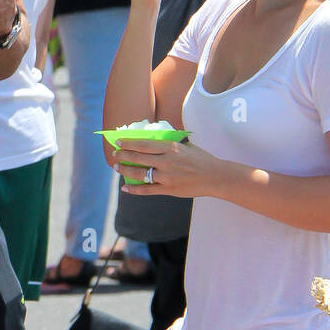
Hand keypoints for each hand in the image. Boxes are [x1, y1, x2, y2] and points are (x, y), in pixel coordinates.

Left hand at [113, 137, 227, 198]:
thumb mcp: (186, 145)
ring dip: (125, 170)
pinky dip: (134, 189)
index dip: (129, 143)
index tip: (119, 142)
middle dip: (123, 156)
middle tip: (115, 154)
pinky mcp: (168, 190)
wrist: (215, 177)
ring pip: (140, 174)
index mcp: (171, 148)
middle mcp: (166, 161)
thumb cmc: (201, 159)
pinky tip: (125, 187)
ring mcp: (166, 177)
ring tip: (117, 168)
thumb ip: (170, 143)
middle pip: (138, 158)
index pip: (144, 144)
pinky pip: (147, 190)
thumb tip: (153, 139)